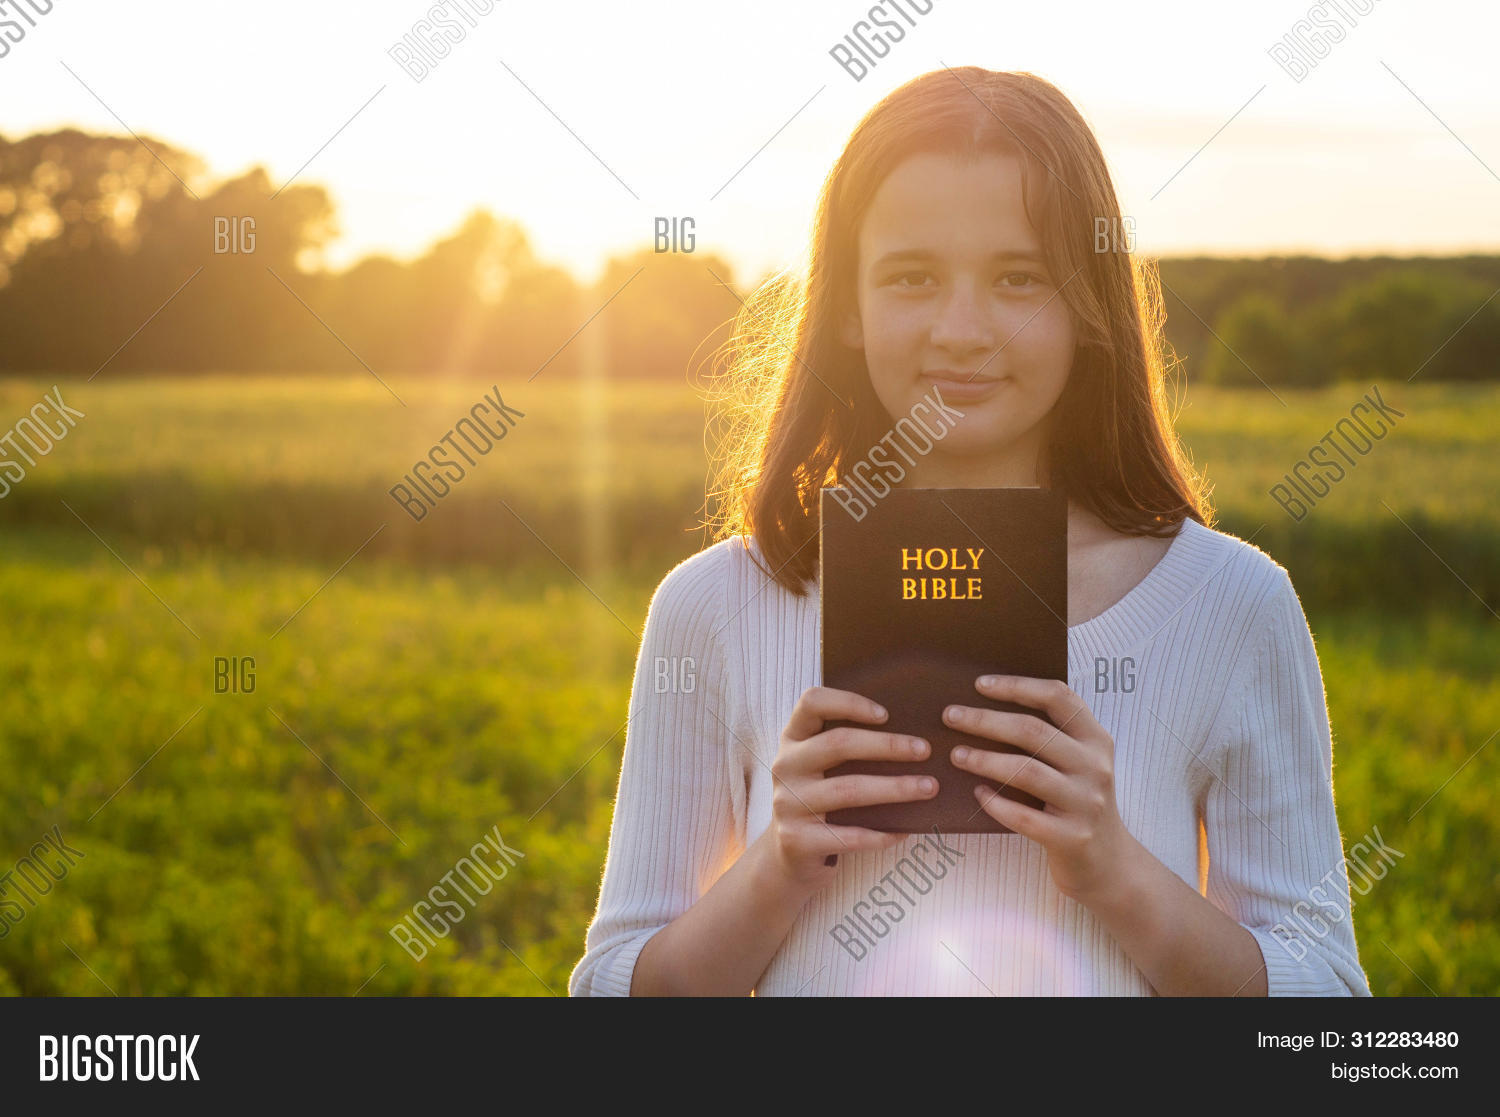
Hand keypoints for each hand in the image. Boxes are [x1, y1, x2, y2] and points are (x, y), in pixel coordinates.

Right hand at [767, 686, 938, 888]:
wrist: (789, 857)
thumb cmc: (822, 801)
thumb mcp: (821, 767)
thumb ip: (847, 747)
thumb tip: (912, 736)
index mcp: (793, 739)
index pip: (812, 703)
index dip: (849, 703)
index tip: (886, 714)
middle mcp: (786, 766)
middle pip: (838, 744)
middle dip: (888, 745)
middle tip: (925, 750)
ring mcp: (788, 804)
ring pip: (848, 790)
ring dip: (895, 788)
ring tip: (928, 787)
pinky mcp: (797, 839)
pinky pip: (849, 835)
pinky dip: (882, 833)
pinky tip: (906, 830)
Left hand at [944, 675, 1134, 903]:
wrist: (1109, 864)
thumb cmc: (1078, 804)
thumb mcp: (1078, 763)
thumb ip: (1051, 736)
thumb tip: (986, 705)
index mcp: (1096, 739)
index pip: (1057, 697)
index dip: (1017, 686)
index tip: (979, 684)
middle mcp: (1095, 766)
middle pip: (1032, 731)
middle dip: (985, 720)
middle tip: (949, 716)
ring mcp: (1086, 803)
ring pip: (1026, 771)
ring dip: (984, 760)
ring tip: (956, 755)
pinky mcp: (1072, 837)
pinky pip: (1024, 816)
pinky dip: (996, 803)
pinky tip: (977, 794)